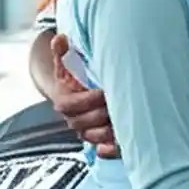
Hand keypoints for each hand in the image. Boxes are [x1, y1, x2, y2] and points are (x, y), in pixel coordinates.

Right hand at [49, 33, 117, 157]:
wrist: (80, 95)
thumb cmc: (77, 78)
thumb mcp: (69, 65)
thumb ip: (64, 53)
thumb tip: (60, 38)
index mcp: (66, 101)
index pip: (71, 105)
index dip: (87, 100)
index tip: (104, 92)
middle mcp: (75, 119)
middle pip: (84, 123)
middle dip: (102, 115)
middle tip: (120, 105)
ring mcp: (88, 131)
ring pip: (95, 137)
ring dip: (109, 131)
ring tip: (127, 121)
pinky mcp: (101, 141)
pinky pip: (104, 150)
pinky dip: (112, 150)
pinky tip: (123, 144)